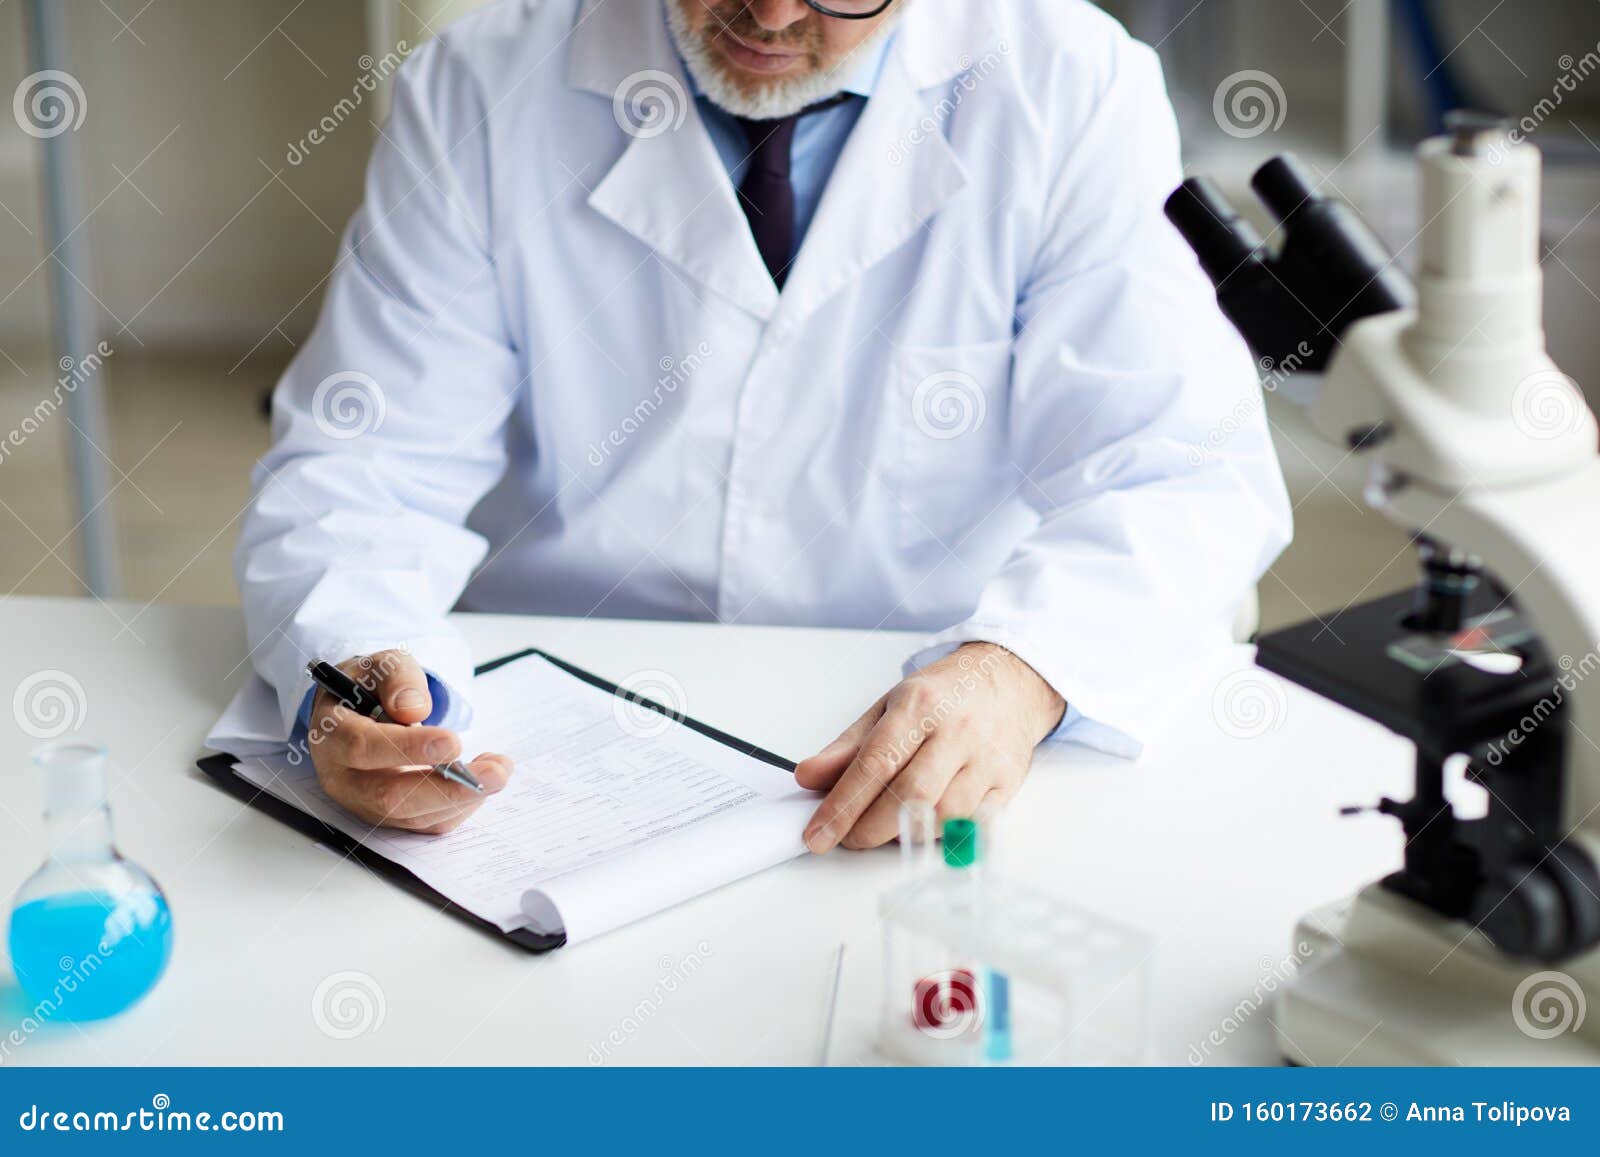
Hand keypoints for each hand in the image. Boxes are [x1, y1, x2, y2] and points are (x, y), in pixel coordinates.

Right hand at [308, 649, 512, 833]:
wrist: (363, 709)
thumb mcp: (382, 666)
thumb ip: (397, 679)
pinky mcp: (391, 816)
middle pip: (389, 797)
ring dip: (464, 798)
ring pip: (414, 816)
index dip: (408, 749)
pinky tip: (485, 778)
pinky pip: (429, 824)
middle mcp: (343, 777)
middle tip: (493, 773)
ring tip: (499, 770)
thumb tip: (413, 709)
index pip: (362, 748)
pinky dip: (464, 805)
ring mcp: (366, 803)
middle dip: (446, 788)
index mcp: (332, 734)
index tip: (453, 742)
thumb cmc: (371, 687)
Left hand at [794, 642, 1064, 852]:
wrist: (1010, 681)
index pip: (875, 763)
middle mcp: (957, 730)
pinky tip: (924, 826)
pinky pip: (973, 826)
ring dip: (906, 834)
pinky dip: (942, 835)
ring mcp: (987, 758)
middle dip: (870, 828)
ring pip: (943, 816)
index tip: (818, 833)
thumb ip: (847, 746)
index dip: (842, 805)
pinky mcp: (1008, 783)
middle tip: (847, 838)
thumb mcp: (889, 707)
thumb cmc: (945, 695)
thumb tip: (808, 778)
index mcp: (920, 705)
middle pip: (910, 796)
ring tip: (887, 826)